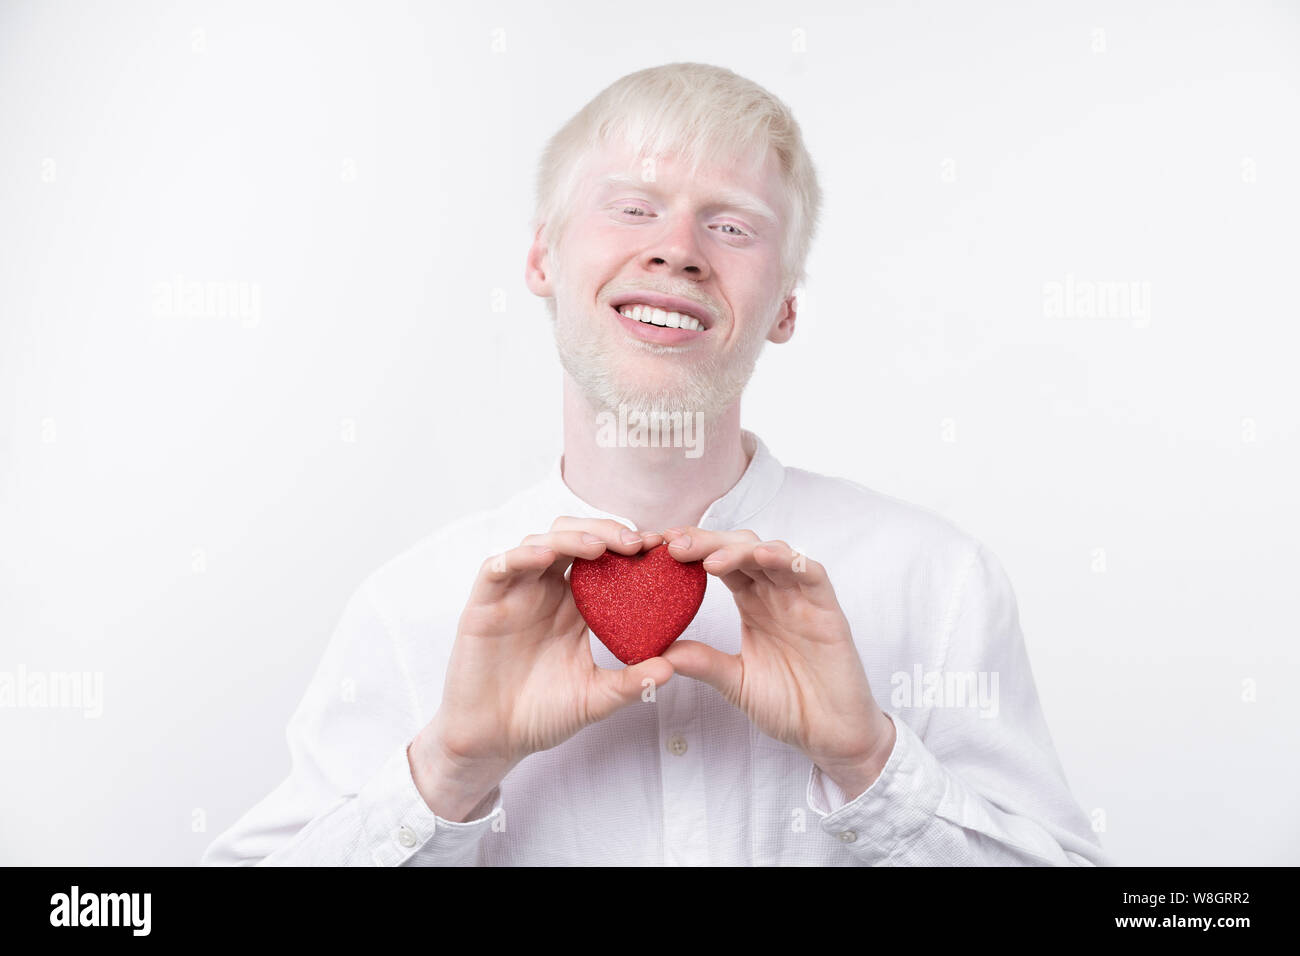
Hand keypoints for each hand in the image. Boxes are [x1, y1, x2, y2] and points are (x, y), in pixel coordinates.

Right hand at [408, 518, 672, 820]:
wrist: (493, 741)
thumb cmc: (541, 716)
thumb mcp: (595, 698)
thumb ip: (631, 683)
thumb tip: (673, 668)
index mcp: (576, 605)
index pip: (604, 558)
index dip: (630, 547)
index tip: (663, 548)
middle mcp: (546, 590)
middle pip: (574, 537)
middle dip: (606, 531)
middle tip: (637, 543)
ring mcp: (515, 593)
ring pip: (540, 542)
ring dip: (570, 538)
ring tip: (601, 548)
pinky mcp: (484, 604)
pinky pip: (498, 567)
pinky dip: (522, 556)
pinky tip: (546, 557)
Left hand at [660, 528, 895, 799]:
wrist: (831, 735)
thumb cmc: (790, 705)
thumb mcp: (735, 681)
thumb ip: (702, 662)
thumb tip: (657, 651)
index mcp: (753, 603)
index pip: (720, 563)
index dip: (693, 550)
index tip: (659, 547)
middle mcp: (776, 593)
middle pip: (741, 549)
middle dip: (707, 541)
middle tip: (674, 546)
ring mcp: (802, 598)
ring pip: (771, 552)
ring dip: (740, 548)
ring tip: (710, 559)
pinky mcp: (827, 609)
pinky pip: (810, 572)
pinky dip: (787, 559)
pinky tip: (762, 556)